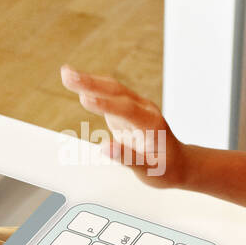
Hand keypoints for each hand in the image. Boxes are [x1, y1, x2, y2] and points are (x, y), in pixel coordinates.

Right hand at [58, 64, 188, 188]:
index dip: (105, 105)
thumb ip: (127, 158)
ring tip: (65, 73)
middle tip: (68, 76)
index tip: (85, 99)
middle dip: (91, 83)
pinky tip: (76, 81)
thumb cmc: (166, 169)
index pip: (126, 110)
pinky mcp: (126, 110)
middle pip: (116, 91)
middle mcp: (144, 110)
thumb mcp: (150, 171)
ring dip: (88, 80)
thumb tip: (105, 147)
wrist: (179, 163)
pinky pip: (108, 94)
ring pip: (111, 89)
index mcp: (152, 124)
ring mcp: (135, 107)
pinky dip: (92, 87)